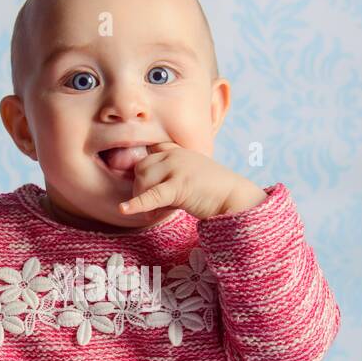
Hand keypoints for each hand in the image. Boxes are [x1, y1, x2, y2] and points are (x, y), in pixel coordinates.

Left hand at [117, 143, 268, 220]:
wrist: (237, 198)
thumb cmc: (214, 192)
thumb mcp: (190, 176)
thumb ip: (170, 178)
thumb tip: (149, 197)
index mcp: (177, 150)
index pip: (149, 154)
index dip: (146, 172)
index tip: (149, 185)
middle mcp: (175, 154)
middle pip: (141, 168)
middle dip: (143, 189)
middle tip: (159, 206)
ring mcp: (177, 167)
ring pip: (142, 180)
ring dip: (147, 199)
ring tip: (163, 211)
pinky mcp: (179, 186)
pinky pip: (151, 195)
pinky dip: (136, 204)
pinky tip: (124, 210)